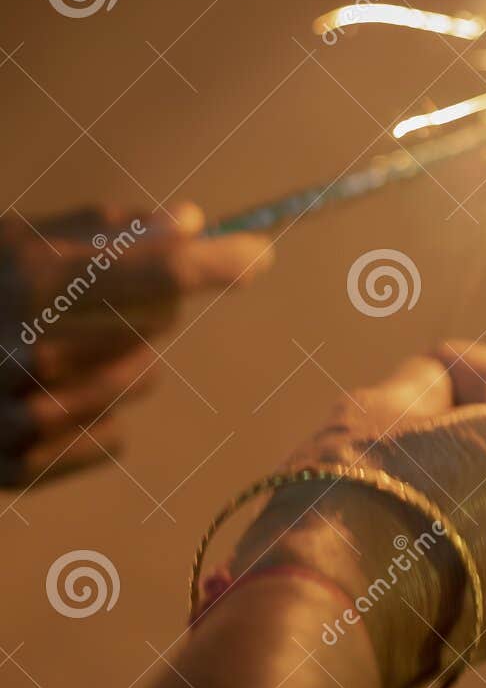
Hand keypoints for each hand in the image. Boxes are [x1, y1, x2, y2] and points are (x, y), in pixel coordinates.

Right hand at [0, 204, 272, 488]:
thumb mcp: (17, 238)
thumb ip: (103, 229)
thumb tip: (190, 222)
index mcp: (32, 283)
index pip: (158, 273)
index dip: (218, 261)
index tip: (258, 254)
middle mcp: (32, 351)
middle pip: (157, 322)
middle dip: (152, 301)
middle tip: (105, 296)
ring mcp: (27, 414)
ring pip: (142, 376)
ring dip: (123, 358)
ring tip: (66, 347)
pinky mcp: (23, 465)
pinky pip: (117, 433)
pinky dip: (98, 414)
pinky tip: (49, 397)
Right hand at [233, 340, 485, 687]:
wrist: (325, 621)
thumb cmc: (354, 496)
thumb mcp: (380, 407)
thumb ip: (427, 384)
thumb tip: (440, 386)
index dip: (468, 364)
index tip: (428, 364)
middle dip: (477, 424)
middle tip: (413, 419)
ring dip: (476, 481)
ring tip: (410, 478)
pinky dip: (474, 534)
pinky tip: (417, 530)